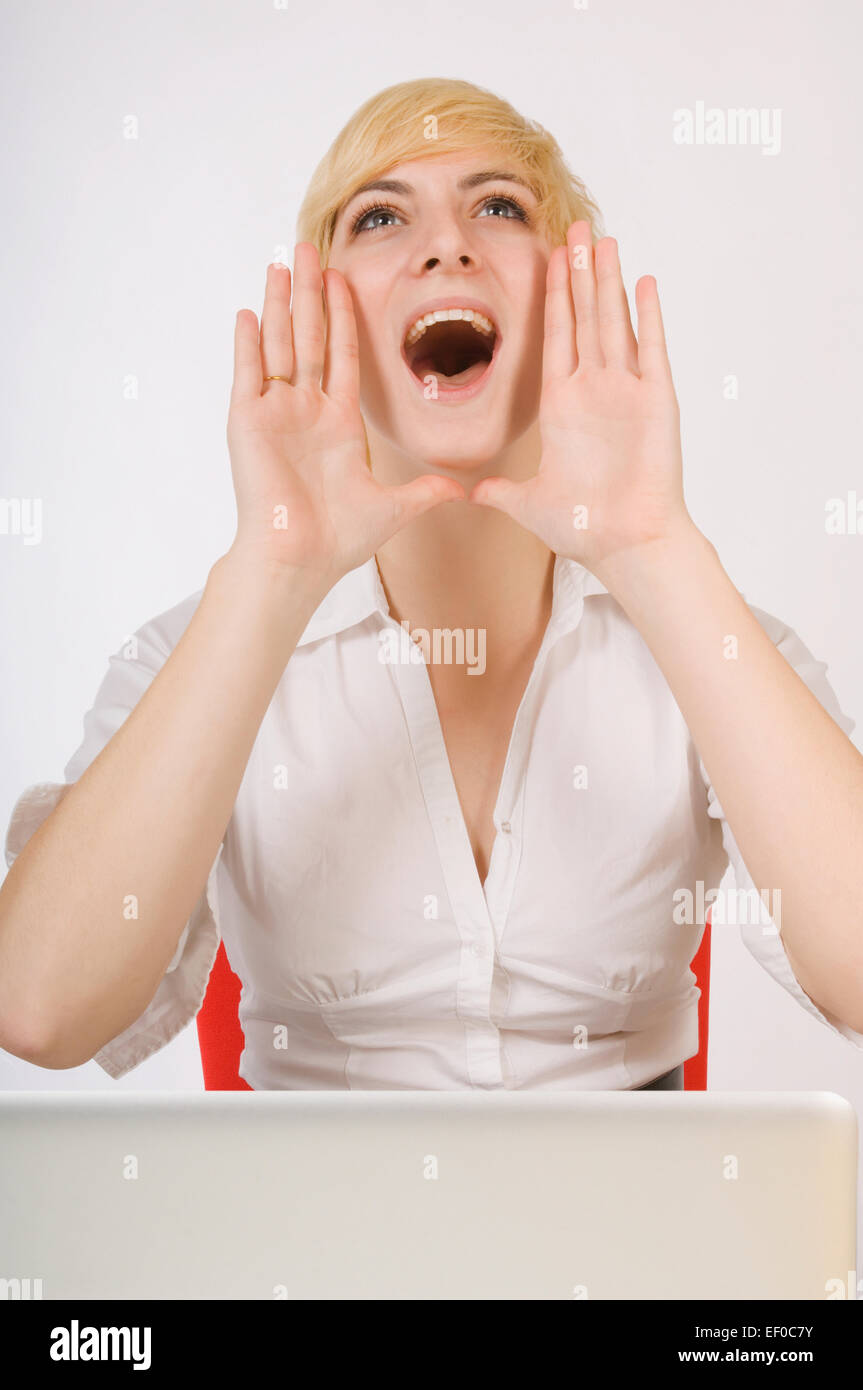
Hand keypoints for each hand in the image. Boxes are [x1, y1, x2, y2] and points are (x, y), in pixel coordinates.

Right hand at [225, 243, 463, 587]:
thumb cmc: (337, 541)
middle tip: (309, 248)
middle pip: (308, 337)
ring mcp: (275, 414)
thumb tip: (461, 491)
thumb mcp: (393, 509)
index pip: (342, 355)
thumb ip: (424, 492)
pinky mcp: (248, 424)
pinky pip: (247, 374)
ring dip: (280, 304)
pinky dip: (248, 343)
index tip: (346, 279)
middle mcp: (305, 411)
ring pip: (278, 345)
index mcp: (338, 424)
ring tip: (282, 263)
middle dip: (310, 293)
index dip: (344, 316)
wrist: (299, 562)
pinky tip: (251, 311)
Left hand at [469, 223, 693, 583]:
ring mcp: (626, 391)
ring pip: (615, 321)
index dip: (553, 296)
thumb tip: (470, 492)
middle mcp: (594, 390)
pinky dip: (649, 316)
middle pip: (585, 317)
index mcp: (562, 406)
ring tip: (604, 238)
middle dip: (580, 271)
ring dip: (609, 280)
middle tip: (576, 225)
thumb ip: (502, 492)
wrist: (625, 544)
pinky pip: (652, 349)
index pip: (556, 336)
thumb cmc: (584, 529)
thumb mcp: (530, 504)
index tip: (549, 258)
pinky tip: (644, 282)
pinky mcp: (655, 401)